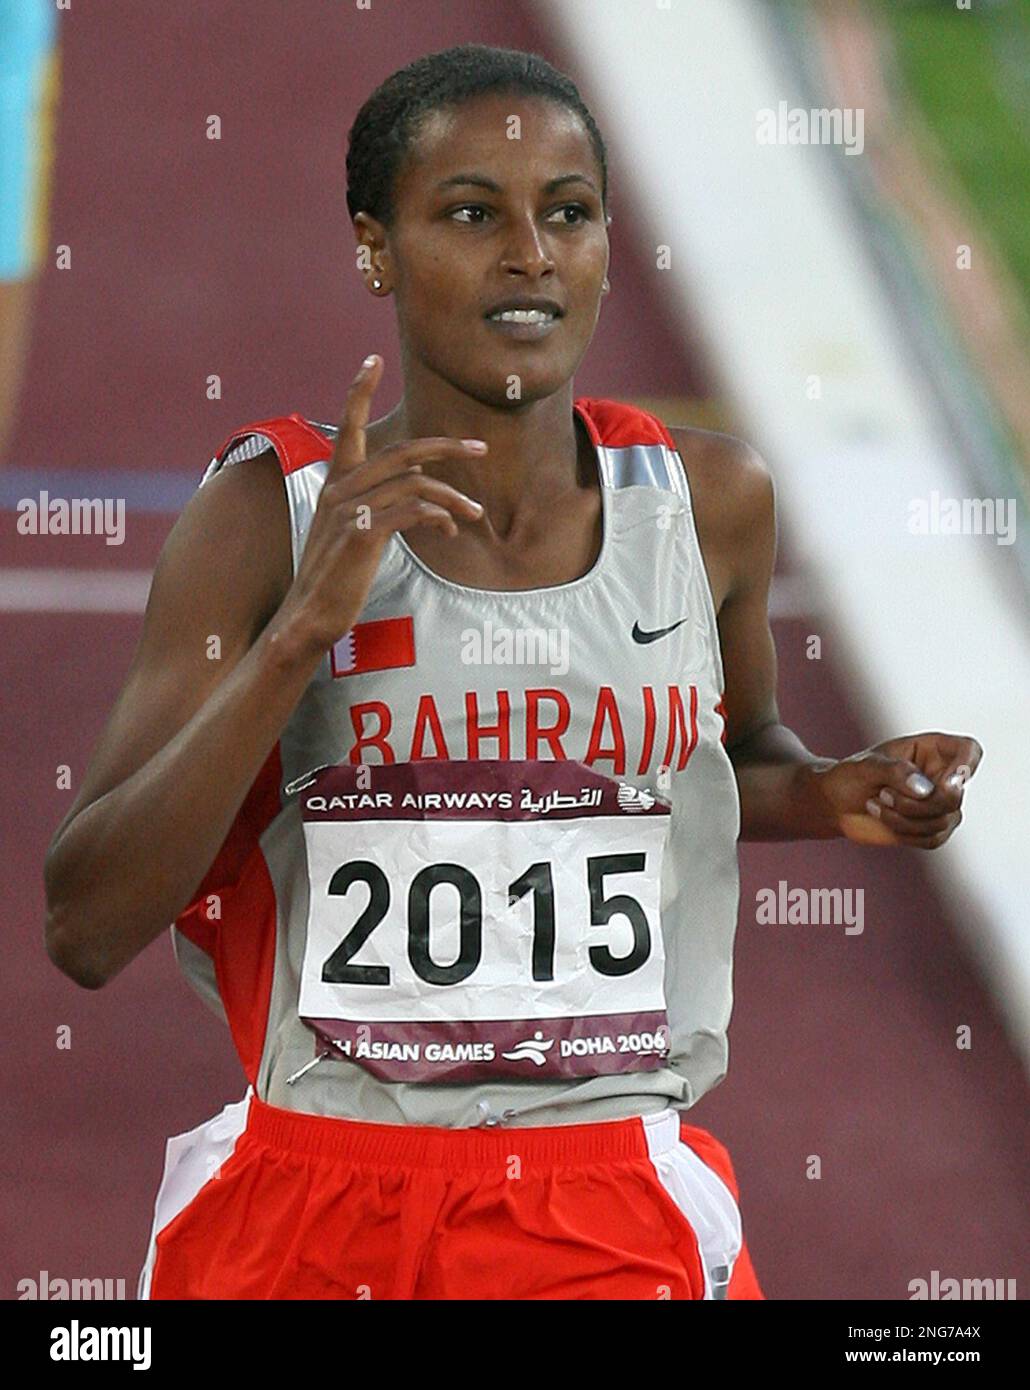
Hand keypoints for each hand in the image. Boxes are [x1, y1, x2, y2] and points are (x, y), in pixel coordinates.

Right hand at [272, 354, 485, 657]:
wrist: (309, 616)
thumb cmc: (334, 578)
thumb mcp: (352, 532)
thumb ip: (378, 506)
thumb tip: (421, 492)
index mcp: (335, 483)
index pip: (348, 426)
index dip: (358, 390)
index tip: (372, 359)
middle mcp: (339, 489)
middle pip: (402, 452)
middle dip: (447, 447)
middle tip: (480, 450)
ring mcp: (349, 510)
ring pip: (416, 483)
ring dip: (453, 498)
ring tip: (474, 515)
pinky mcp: (362, 534)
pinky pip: (412, 510)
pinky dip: (437, 515)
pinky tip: (447, 529)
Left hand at [810, 732, 982, 847]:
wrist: (833, 805)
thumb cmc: (848, 777)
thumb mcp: (866, 766)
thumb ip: (896, 771)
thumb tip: (925, 789)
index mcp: (931, 749)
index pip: (969, 750)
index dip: (965, 766)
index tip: (945, 781)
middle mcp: (942, 776)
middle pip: (955, 796)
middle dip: (915, 803)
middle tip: (883, 794)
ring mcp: (939, 804)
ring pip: (944, 820)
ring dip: (904, 818)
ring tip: (876, 803)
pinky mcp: (932, 829)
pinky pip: (934, 839)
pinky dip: (905, 833)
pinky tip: (884, 819)